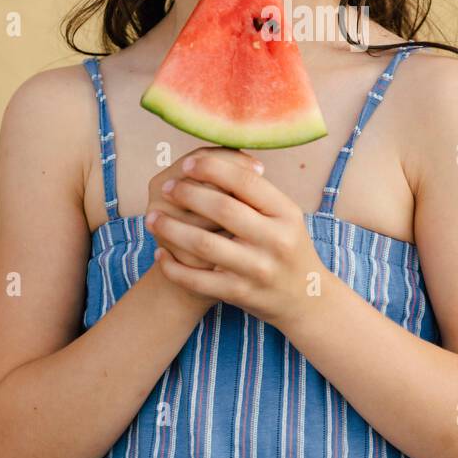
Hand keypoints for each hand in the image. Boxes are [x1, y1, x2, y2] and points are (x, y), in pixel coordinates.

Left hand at [150, 148, 324, 329]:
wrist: (305, 297)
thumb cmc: (286, 245)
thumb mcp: (284, 215)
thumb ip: (255, 192)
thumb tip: (211, 160)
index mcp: (286, 213)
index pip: (246, 181)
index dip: (213, 168)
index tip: (189, 164)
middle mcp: (275, 239)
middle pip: (222, 208)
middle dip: (187, 194)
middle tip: (167, 188)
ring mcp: (258, 269)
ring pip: (204, 245)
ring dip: (171, 229)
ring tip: (152, 219)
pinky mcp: (241, 294)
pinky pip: (198, 281)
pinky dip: (174, 268)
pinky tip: (160, 255)